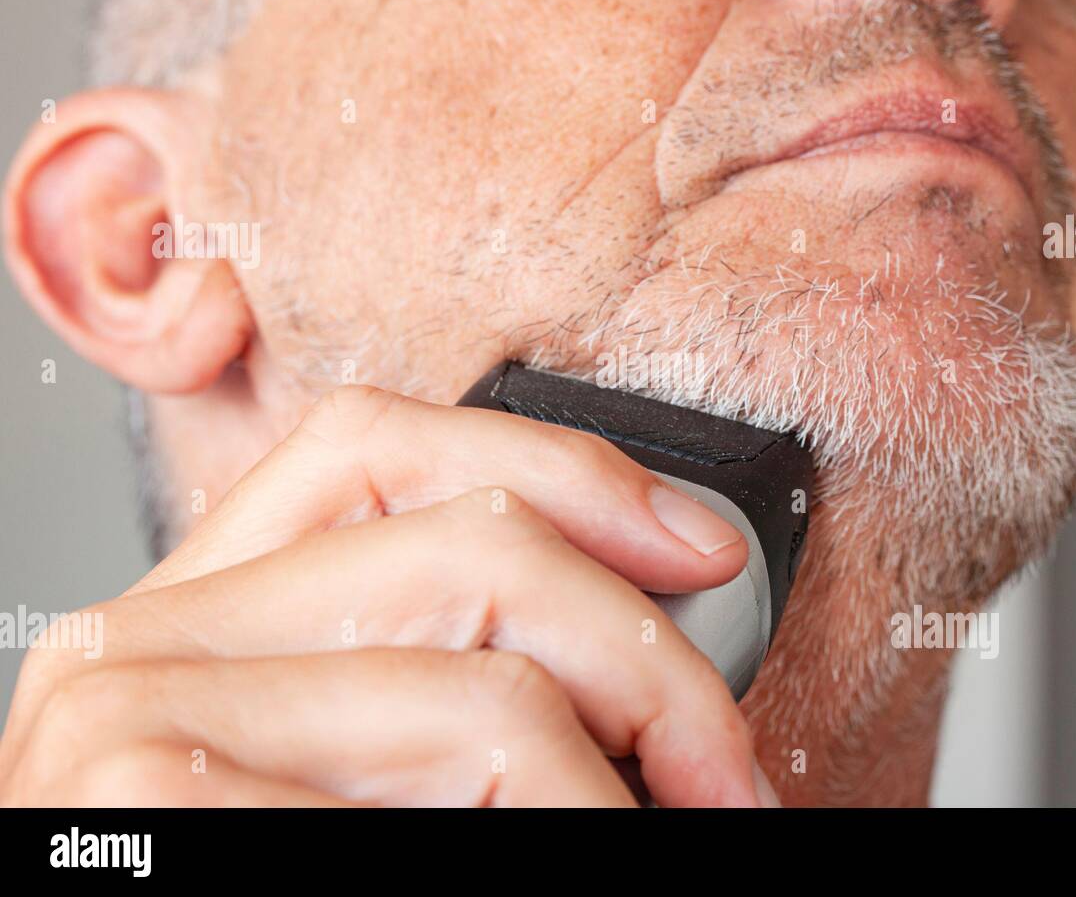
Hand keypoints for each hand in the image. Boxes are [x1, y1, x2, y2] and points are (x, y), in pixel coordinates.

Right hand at [0, 385, 779, 805]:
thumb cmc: (274, 863)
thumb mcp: (341, 760)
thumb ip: (427, 666)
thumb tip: (632, 622)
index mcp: (187, 613)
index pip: (379, 448)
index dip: (560, 471)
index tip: (693, 548)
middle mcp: (135, 642)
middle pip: (476, 550)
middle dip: (648, 662)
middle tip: (719, 765)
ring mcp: (129, 719)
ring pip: (493, 691)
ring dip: (620, 783)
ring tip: (652, 823)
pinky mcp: (152, 800)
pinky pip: (469, 766)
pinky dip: (570, 819)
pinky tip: (572, 839)